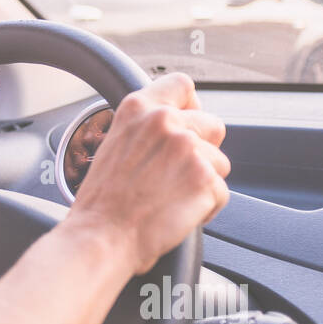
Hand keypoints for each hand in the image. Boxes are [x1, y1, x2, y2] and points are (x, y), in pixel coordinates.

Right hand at [62, 72, 229, 274]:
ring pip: (219, 162)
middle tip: (176, 175)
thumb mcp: (113, 145)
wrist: (100, 238)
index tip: (186, 124)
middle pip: (212, 124)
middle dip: (203, 150)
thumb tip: (174, 126)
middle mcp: (164, 121)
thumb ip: (144, 128)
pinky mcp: (205, 178)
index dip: (190, 106)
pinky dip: (206, 208)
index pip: (182, 85)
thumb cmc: (101, 203)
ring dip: (203, 181)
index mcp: (138, 108)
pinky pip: (221, 192)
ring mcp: (187, 148)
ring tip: (171, 198)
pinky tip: (178, 214)